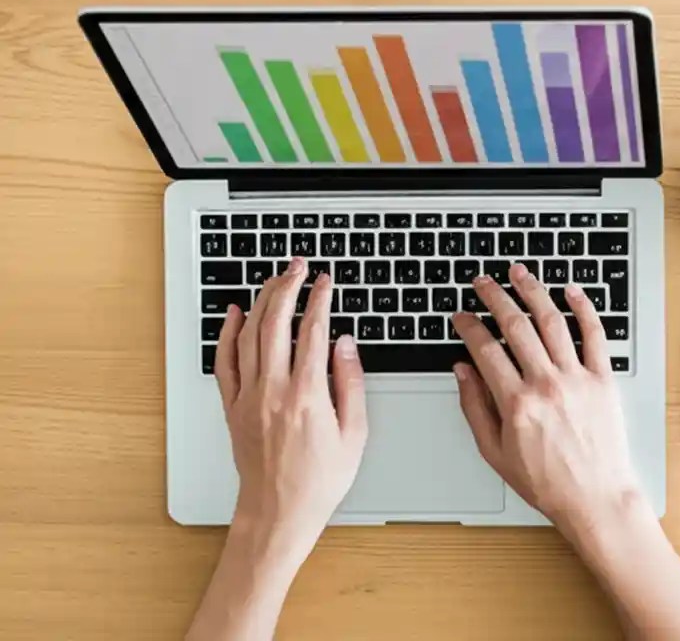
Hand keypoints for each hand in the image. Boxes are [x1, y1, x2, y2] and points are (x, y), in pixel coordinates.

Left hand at [214, 257, 368, 545]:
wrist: (279, 512)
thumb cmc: (320, 480)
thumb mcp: (355, 433)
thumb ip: (351, 383)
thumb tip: (345, 344)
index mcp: (307, 396)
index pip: (313, 331)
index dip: (319, 299)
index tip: (325, 282)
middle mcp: (273, 391)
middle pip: (275, 323)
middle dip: (287, 287)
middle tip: (298, 267)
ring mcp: (248, 398)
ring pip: (248, 335)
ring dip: (261, 301)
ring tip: (274, 280)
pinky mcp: (232, 408)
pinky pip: (224, 361)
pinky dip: (227, 332)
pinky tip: (234, 313)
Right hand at [452, 264, 643, 532]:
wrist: (595, 496)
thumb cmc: (547, 481)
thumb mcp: (495, 452)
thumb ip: (475, 407)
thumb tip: (462, 371)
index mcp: (516, 403)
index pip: (485, 350)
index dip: (469, 327)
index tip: (461, 317)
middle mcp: (546, 385)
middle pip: (515, 327)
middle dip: (494, 298)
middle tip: (483, 283)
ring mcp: (577, 379)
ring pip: (552, 322)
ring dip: (533, 292)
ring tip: (519, 274)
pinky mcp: (603, 379)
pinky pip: (594, 335)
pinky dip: (584, 309)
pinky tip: (571, 291)